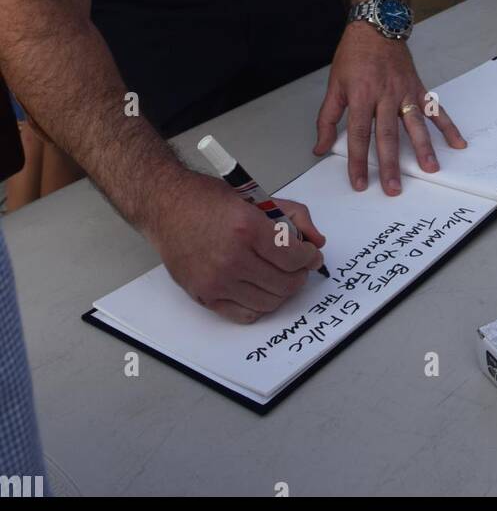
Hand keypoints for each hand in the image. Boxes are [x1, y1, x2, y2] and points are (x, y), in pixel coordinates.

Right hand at [149, 173, 325, 323]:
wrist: (165, 206)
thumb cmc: (206, 199)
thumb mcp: (256, 197)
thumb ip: (293, 215)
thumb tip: (317, 240)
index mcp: (247, 228)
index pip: (294, 257)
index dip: (310, 257)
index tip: (311, 254)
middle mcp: (232, 258)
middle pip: (286, 283)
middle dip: (300, 275)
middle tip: (299, 266)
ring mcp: (217, 281)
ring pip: (269, 302)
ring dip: (283, 291)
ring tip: (281, 276)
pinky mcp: (205, 295)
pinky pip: (244, 314)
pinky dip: (260, 305)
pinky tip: (260, 289)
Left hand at [313, 23, 466, 193]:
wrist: (377, 26)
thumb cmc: (354, 55)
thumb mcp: (334, 84)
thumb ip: (327, 118)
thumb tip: (319, 147)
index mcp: (361, 95)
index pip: (358, 134)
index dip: (358, 160)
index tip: (360, 182)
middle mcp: (384, 95)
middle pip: (387, 134)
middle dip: (391, 163)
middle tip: (394, 187)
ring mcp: (404, 91)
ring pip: (414, 123)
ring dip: (423, 148)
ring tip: (430, 168)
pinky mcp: (418, 87)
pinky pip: (434, 109)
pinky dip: (447, 126)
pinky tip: (456, 143)